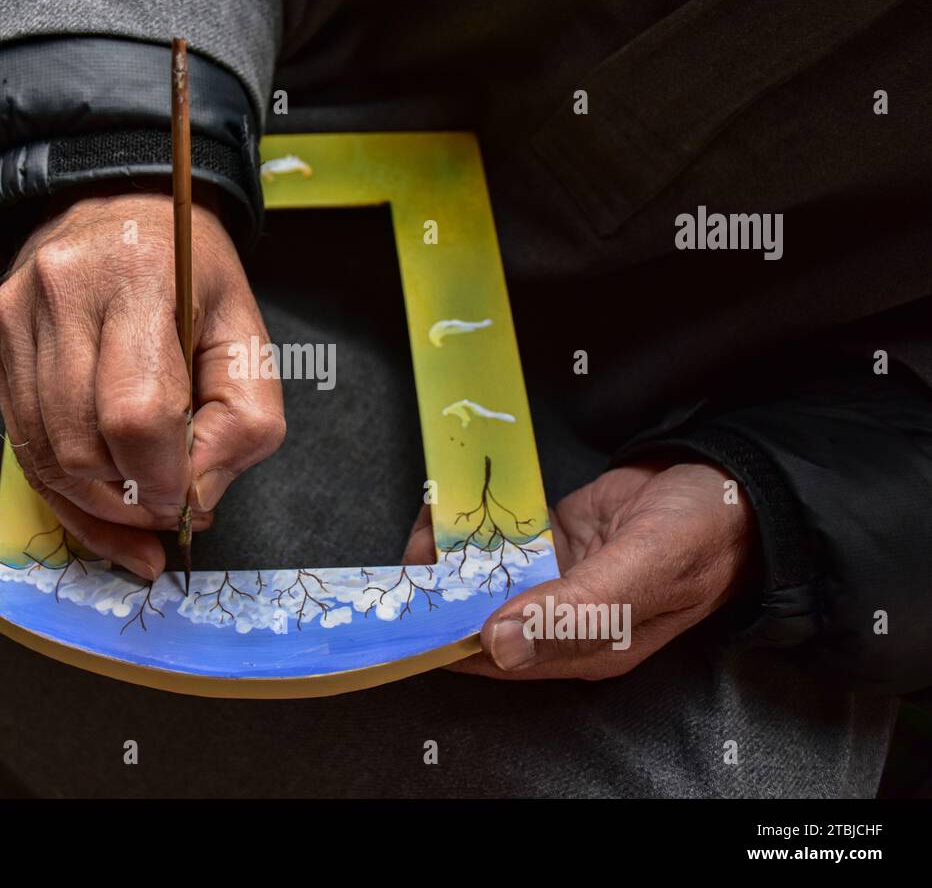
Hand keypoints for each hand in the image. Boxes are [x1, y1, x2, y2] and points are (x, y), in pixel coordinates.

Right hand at [0, 192, 284, 578]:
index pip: (136, 414)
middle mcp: (61, 293)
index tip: (186, 496)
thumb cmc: (192, 276)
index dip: (161, 476)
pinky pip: (22, 447)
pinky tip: (104, 501)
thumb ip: (244, 423)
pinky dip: (66, 490)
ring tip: (141, 502)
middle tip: (168, 504)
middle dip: (130, 497)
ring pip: (45, 457)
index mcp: (138, 278)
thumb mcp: (247, 337)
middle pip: (82, 446)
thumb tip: (194, 498)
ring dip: (98, 503)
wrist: (123, 210)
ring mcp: (15, 319)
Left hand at [402, 461, 755, 679]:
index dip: (447, 635)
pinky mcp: (556, 542)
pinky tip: (456, 503)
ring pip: (486, 576)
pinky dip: (477, 524)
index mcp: (585, 648)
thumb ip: (574, 611)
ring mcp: (558, 580)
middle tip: (416, 544)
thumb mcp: (641, 572)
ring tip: (432, 514)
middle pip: (481, 615)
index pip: (496, 657)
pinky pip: (503, 540)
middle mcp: (564, 621)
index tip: (406, 607)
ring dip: (453, 550)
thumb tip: (501, 645)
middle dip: (441, 586)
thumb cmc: (702, 536)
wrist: (736, 486)